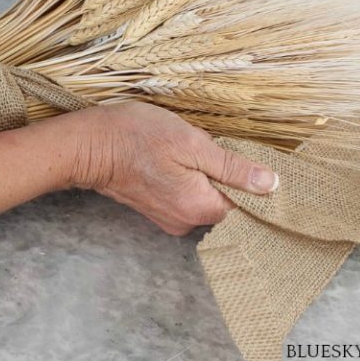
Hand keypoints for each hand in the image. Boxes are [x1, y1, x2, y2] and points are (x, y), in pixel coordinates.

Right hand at [68, 103, 278, 235]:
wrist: (89, 146)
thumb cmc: (137, 137)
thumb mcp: (192, 144)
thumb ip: (233, 168)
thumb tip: (270, 185)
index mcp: (200, 207)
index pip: (245, 201)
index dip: (242, 175)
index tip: (225, 152)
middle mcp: (186, 222)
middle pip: (223, 198)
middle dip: (217, 171)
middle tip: (195, 146)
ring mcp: (168, 219)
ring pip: (203, 195)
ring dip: (200, 173)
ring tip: (175, 151)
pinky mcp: (156, 211)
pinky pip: (184, 196)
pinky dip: (183, 177)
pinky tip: (167, 159)